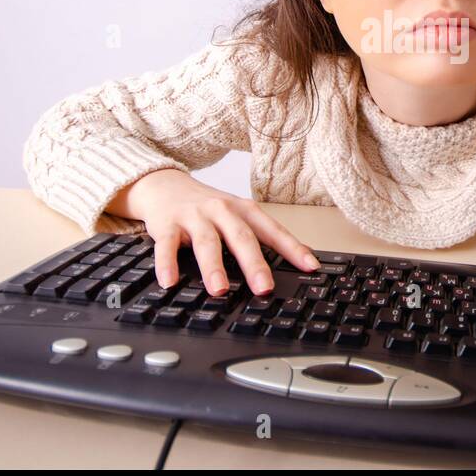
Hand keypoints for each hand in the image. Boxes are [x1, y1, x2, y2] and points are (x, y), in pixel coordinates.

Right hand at [121, 169, 318, 294]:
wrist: (164, 185)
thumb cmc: (206, 207)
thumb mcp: (236, 215)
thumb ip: (260, 238)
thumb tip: (298, 262)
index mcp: (244, 211)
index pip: (273, 231)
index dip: (293, 249)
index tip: (311, 267)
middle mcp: (222, 211)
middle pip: (241, 237)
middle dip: (254, 263)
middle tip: (264, 288)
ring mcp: (194, 216)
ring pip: (207, 242)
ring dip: (213, 267)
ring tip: (219, 290)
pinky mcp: (166, 224)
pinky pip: (166, 246)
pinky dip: (167, 264)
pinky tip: (170, 281)